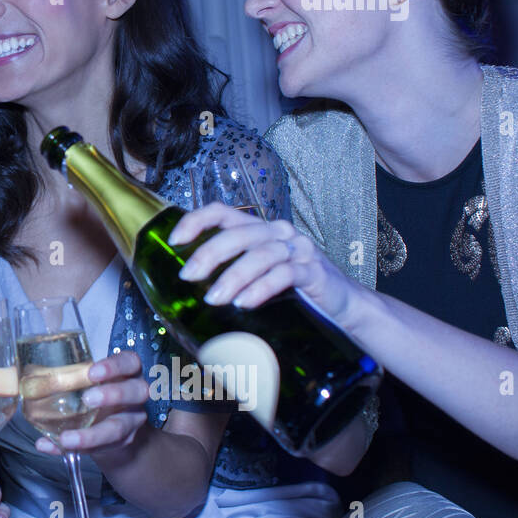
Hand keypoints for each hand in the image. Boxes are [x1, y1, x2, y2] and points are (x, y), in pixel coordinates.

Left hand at [34, 351, 148, 454]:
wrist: (119, 432)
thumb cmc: (96, 397)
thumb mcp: (87, 383)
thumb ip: (60, 378)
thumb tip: (16, 376)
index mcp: (125, 374)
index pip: (130, 362)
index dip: (115, 365)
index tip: (93, 372)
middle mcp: (134, 396)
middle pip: (137, 391)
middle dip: (113, 394)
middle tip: (87, 399)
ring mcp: (132, 421)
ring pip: (122, 427)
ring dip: (93, 433)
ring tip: (69, 438)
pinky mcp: (122, 444)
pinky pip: (102, 449)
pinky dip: (79, 449)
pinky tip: (58, 448)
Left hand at [168, 202, 360, 330]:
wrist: (342, 305)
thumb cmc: (293, 290)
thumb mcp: (257, 275)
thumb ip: (229, 272)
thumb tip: (186, 287)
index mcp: (258, 229)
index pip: (222, 212)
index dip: (195, 220)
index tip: (174, 241)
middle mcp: (277, 232)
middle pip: (237, 234)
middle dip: (208, 254)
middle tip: (188, 277)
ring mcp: (298, 249)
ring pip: (259, 255)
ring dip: (232, 277)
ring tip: (214, 299)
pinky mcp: (314, 271)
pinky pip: (284, 274)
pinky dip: (261, 288)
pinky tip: (245, 303)